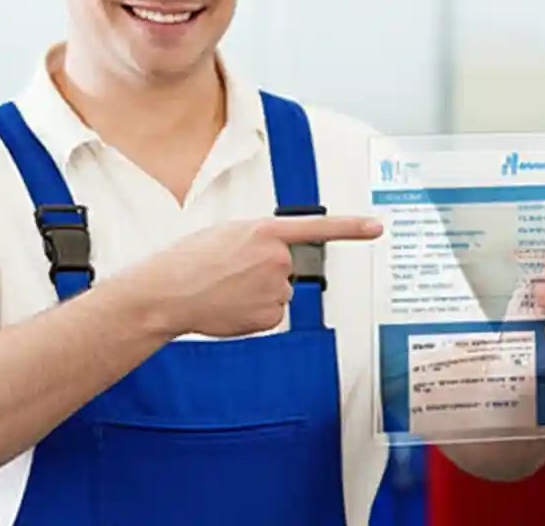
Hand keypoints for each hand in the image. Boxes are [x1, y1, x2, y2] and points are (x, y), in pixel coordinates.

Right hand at [130, 215, 383, 337]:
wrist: (167, 292)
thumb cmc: (188, 260)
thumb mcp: (225, 234)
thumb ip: (257, 240)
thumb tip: (272, 256)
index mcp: (265, 231)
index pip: (318, 228)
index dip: (352, 228)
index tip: (377, 227)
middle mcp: (276, 259)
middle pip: (286, 268)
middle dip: (264, 271)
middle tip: (230, 272)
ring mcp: (275, 290)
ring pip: (278, 293)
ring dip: (256, 293)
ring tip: (225, 289)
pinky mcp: (270, 317)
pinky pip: (270, 314)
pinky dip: (252, 312)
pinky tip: (229, 306)